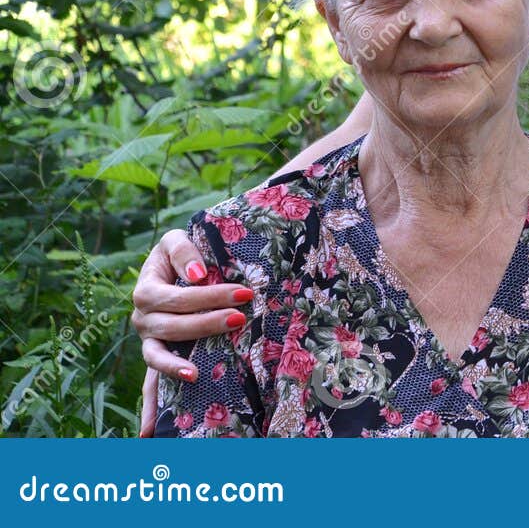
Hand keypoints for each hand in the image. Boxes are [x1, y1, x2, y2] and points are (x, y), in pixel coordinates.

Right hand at [131, 229, 250, 435]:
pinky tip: (151, 431)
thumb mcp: (177, 240)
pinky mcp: (158, 357)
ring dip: (178, 364)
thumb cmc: (181, 253)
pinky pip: (149, 385)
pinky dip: (149, 407)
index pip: (173, 297)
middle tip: (242, 316)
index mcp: (146, 289)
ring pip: (159, 355)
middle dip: (207, 323)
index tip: (241, 293)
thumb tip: (197, 277)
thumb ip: (184, 252)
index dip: (205, 297)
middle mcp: (143, 318)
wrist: (176, 265)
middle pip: (171, 326)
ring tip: (197, 372)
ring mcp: (149, 340)